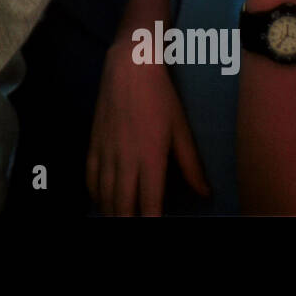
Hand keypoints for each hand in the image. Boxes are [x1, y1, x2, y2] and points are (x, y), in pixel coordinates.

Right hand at [86, 39, 208, 215]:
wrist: (129, 68)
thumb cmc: (161, 97)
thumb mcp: (181, 129)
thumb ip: (191, 164)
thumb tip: (205, 192)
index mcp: (151, 158)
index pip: (149, 204)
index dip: (150, 221)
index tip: (154, 227)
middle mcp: (125, 159)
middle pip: (122, 205)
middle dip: (127, 221)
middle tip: (134, 226)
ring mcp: (106, 151)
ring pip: (104, 194)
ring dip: (111, 211)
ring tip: (118, 218)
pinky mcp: (94, 142)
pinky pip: (90, 176)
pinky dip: (94, 193)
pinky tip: (100, 200)